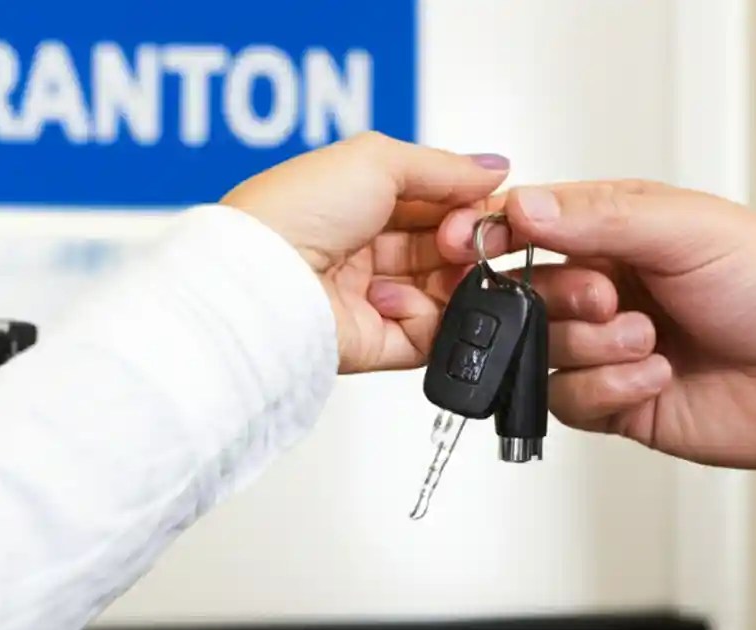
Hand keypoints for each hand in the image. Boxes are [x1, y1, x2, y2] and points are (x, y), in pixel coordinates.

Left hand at [221, 131, 510, 373]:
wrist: (259, 281)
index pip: (431, 202)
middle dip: (467, 239)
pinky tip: (396, 299)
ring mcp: (365, 298)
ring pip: (441, 293)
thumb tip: (492, 167)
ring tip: (454, 263)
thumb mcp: (376, 160)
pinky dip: (426, 317)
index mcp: (354, 201)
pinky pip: (425, 337)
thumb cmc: (293, 212)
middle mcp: (359, 250)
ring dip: (456, 278)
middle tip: (474, 234)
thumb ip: (442, 166)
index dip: (467, 202)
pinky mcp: (370, 343)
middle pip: (440, 248)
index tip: (496, 200)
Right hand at [437, 181, 755, 468]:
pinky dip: (607, 388)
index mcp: (614, 231)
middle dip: (560, 300)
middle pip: (522, 294)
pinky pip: (569, 401)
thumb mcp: (688, 229)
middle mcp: (603, 288)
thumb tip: (522, 204)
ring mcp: (605, 347)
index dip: (489, 234)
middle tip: (608, 299)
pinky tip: (656, 376)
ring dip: (591, 348)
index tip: (465, 242)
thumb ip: (599, 216)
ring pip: (540, 352)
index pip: (526, 224)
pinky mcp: (617, 402)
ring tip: (648, 342)